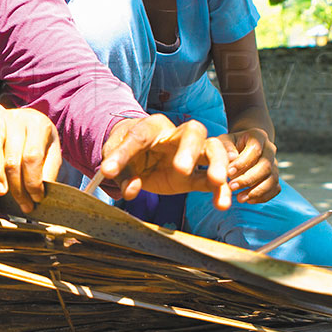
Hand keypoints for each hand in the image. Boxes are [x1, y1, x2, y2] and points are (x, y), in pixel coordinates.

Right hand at [0, 104, 61, 213]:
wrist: (27, 124)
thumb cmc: (40, 145)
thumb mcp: (50, 157)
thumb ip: (47, 173)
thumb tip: (37, 197)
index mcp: (39, 124)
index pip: (33, 156)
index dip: (33, 181)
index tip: (36, 199)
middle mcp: (18, 117)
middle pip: (12, 155)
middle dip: (16, 185)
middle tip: (20, 205)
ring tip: (0, 193)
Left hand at [98, 115, 231, 209]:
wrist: (136, 156)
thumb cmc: (125, 152)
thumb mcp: (114, 159)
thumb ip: (121, 172)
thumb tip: (131, 190)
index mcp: (150, 128)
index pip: (140, 135)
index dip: (124, 152)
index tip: (109, 171)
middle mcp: (175, 136)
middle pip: (193, 131)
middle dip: (190, 149)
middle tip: (182, 169)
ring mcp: (190, 154)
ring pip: (212, 149)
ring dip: (217, 164)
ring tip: (217, 181)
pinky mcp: (194, 176)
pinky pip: (212, 180)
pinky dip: (220, 190)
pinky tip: (221, 204)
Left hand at [219, 128, 279, 203]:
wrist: (241, 146)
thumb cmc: (229, 144)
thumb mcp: (223, 140)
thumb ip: (225, 147)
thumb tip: (232, 157)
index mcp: (258, 136)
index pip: (255, 149)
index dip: (242, 162)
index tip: (228, 173)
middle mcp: (270, 149)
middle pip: (266, 166)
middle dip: (248, 179)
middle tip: (231, 187)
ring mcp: (274, 164)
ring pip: (272, 179)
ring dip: (256, 191)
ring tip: (239, 198)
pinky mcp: (274, 176)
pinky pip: (275, 188)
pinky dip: (263, 196)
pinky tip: (248, 200)